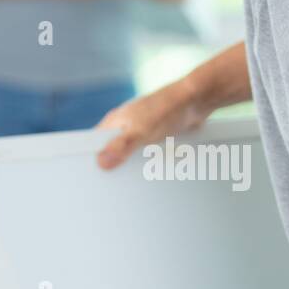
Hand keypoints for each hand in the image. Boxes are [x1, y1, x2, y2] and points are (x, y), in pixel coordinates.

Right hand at [94, 81, 208, 170]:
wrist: (196, 100)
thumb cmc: (168, 109)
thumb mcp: (142, 130)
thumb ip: (123, 146)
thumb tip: (101, 163)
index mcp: (114, 122)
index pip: (93, 145)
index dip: (92, 162)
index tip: (95, 181)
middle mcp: (123, 126)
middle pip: (111, 153)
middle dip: (115, 168)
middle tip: (118, 187)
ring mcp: (138, 131)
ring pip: (129, 156)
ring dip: (134, 167)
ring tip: (137, 181)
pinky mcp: (153, 136)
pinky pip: (146, 154)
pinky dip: (149, 163)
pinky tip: (153, 172)